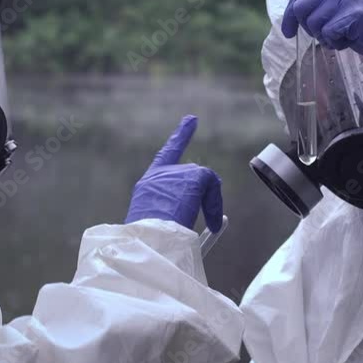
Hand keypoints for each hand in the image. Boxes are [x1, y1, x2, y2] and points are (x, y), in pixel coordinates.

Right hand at [126, 115, 223, 231]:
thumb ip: (177, 214)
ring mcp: (176, 173)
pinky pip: (213, 186)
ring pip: (205, 181)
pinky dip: (214, 204)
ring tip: (208, 225)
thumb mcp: (159, 224)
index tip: (191, 120)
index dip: (180, 137)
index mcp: (148, 185)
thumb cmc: (153, 242)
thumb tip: (209, 217)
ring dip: (210, 203)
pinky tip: (211, 222)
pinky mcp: (192, 177)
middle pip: (194, 174)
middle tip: (212, 219)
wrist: (150, 242)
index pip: (166, 157)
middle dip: (207, 191)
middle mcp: (160, 175)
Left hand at [281, 0, 362, 58]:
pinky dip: (336, 43)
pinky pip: (328, 33)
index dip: (289, 14)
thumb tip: (294, 16)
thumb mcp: (344, 11)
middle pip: (301, 8)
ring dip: (325, 38)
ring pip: (314, 23)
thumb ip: (324, 7)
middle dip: (308, 28)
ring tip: (344, 37)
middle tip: (325, 37)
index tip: (287, 32)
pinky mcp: (354, 12)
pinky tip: (351, 40)